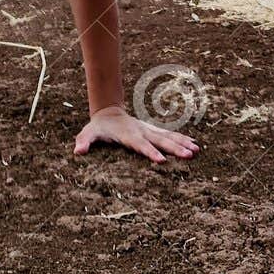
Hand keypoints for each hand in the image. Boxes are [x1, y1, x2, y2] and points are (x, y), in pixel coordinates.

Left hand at [74, 105, 199, 163]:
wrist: (108, 112)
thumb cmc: (98, 127)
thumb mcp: (88, 133)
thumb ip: (84, 141)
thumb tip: (77, 151)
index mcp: (127, 134)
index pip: (140, 144)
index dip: (150, 152)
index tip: (162, 161)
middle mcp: (141, 131)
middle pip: (159, 140)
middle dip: (174, 148)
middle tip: (189, 156)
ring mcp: (148, 130)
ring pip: (167, 136)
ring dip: (182, 143)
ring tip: (196, 150)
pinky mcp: (153, 131)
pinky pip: (169, 135)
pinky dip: (182, 139)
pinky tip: (194, 145)